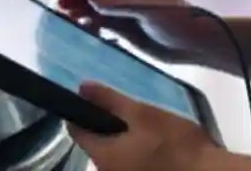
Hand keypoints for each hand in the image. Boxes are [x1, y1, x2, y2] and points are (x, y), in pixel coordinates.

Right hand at [57, 0, 208, 62]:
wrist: (194, 43)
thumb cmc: (177, 21)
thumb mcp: (148, 11)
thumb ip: (119, 4)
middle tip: (59, 15)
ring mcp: (120, 5)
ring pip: (89, 6)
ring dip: (76, 13)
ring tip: (66, 25)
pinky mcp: (121, 23)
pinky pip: (97, 21)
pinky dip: (87, 25)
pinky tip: (86, 34)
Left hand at [69, 82, 221, 170]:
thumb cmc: (174, 143)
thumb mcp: (142, 114)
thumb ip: (110, 100)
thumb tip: (82, 87)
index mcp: (102, 157)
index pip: (76, 130)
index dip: (82, 110)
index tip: (96, 99)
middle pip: (96, 144)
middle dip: (108, 126)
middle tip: (130, 110)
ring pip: (114, 154)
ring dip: (124, 139)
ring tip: (145, 126)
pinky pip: (128, 164)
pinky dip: (136, 152)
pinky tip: (154, 145)